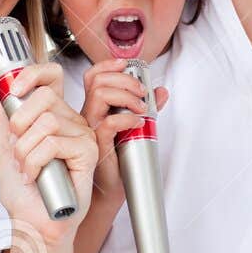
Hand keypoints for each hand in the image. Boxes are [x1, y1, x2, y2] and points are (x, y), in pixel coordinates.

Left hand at [0, 62, 97, 246]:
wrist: (32, 222)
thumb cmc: (23, 192)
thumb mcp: (5, 148)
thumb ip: (4, 118)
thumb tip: (0, 88)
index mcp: (54, 115)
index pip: (51, 77)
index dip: (32, 74)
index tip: (12, 89)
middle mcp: (71, 121)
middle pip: (46, 96)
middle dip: (20, 123)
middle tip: (17, 147)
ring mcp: (82, 136)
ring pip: (47, 122)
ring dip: (26, 150)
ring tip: (27, 169)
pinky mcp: (88, 153)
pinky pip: (54, 143)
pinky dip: (36, 162)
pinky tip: (37, 176)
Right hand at [78, 58, 169, 200]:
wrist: (110, 187)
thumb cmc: (119, 158)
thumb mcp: (136, 126)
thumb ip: (147, 107)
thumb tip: (161, 91)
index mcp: (95, 107)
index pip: (93, 76)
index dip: (108, 65)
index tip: (127, 65)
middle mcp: (89, 114)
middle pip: (97, 80)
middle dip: (125, 80)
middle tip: (143, 92)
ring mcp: (91, 127)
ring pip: (99, 94)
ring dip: (126, 95)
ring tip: (142, 108)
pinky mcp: (97, 143)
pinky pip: (108, 122)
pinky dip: (127, 118)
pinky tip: (138, 123)